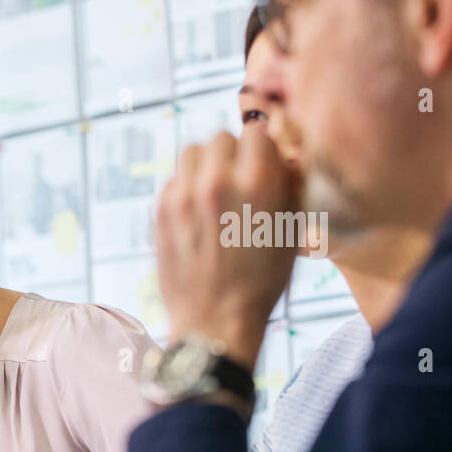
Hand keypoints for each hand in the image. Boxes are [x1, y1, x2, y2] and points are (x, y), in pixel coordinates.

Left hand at [155, 130, 299, 370]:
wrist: (215, 319)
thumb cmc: (261, 280)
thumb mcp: (291, 230)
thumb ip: (288, 184)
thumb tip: (283, 155)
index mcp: (257, 183)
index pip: (256, 133)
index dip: (262, 148)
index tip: (262, 165)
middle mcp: (217, 182)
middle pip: (221, 138)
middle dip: (233, 153)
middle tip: (238, 178)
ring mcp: (183, 195)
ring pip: (193, 152)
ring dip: (206, 164)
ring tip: (215, 190)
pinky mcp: (160, 210)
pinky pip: (174, 177)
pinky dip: (186, 185)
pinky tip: (196, 210)